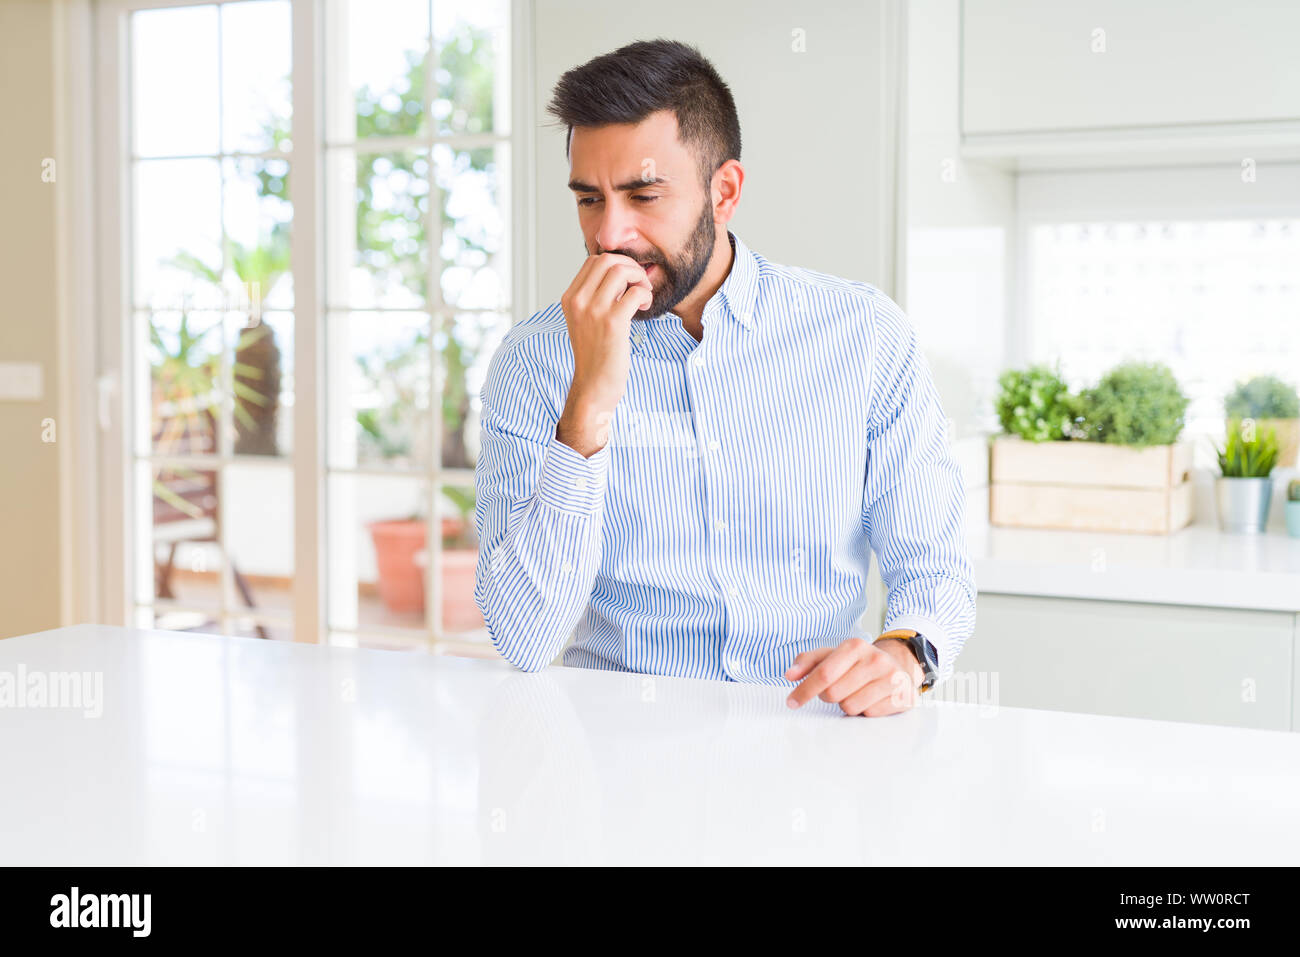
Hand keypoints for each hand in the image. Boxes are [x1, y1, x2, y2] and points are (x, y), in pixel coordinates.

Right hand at [556, 254, 653, 456]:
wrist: (593, 387)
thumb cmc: (595, 355)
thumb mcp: (584, 321)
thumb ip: (593, 298)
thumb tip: (617, 273)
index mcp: (570, 298)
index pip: (593, 261)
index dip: (616, 263)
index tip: (628, 280)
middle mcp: (578, 301)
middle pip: (608, 260)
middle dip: (630, 267)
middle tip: (639, 285)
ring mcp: (594, 311)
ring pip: (621, 271)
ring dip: (640, 279)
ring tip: (642, 296)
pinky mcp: (613, 322)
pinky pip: (635, 292)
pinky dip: (645, 295)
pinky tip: (643, 308)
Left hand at [783, 637, 922, 715]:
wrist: (897, 664)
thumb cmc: (857, 662)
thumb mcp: (833, 655)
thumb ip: (808, 662)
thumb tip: (790, 675)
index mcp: (855, 646)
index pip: (823, 674)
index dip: (804, 690)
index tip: (791, 702)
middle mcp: (875, 660)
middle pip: (833, 694)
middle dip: (829, 696)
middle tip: (838, 688)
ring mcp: (891, 679)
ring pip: (850, 707)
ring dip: (847, 704)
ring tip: (856, 692)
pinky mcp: (902, 697)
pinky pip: (869, 715)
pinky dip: (864, 711)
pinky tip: (871, 699)